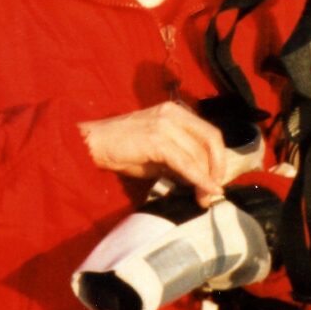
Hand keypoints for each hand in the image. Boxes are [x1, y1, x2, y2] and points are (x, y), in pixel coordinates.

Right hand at [79, 101, 226, 203]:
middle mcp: (172, 113)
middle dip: (217, 169)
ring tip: (205, 198)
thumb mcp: (157, 149)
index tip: (218, 178)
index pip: (209, 133)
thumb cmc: (122, 148)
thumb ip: (180, 156)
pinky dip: (199, 179)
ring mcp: (164, 124)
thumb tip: (202, 177)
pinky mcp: (156, 139)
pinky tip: (205, 190)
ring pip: (199, 154)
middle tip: (214, 191)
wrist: (91, 144)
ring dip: (207, 179)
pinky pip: (186, 162)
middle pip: (209, 142)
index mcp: (174, 111)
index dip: (219, 157)